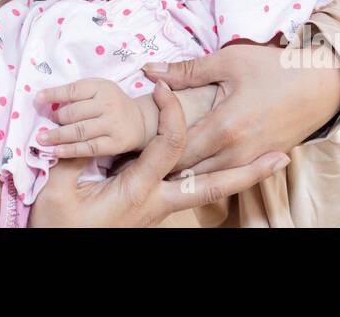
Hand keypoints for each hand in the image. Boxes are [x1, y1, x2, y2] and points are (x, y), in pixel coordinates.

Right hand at [27, 77, 289, 226]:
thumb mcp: (59, 191)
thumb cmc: (60, 226)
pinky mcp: (153, 208)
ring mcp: (159, 207)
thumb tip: (84, 132)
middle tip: (280, 157)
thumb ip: (73, 158)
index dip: (168, 112)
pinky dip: (214, 179)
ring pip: (206, 190)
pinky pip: (190, 191)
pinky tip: (225, 169)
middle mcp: (158, 200)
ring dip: (239, 178)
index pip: (167, 145)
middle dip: (247, 173)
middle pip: (211, 185)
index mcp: (138, 189)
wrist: (59, 253)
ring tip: (270, 162)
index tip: (163, 87)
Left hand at [35, 78, 149, 156]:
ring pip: (79, 131)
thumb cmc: (112, 103)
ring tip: (41, 139)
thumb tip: (49, 102)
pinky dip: (70, 150)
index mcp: (101, 87)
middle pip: (74, 113)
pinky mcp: (114, 143)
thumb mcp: (100, 90)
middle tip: (44, 125)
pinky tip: (56, 151)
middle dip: (56, 119)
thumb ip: (79, 93)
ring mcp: (112, 124)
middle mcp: (108, 104)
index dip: (53, 95)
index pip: (73, 90)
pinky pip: (88, 148)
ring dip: (57, 136)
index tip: (37, 99)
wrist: (141, 121)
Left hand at [141, 38, 339, 175]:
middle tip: (142, 148)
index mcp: (224, 128)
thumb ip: (186, 71)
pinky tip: (193, 157)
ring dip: (184, 168)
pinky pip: (226, 175)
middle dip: (164, 161)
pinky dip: (207, 169)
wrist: (322, 85)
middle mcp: (236, 153)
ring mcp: (250, 162)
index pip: (175, 150)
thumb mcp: (228, 62)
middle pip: (187, 170)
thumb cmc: (275, 68)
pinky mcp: (260, 163)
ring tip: (163, 153)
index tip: (137, 134)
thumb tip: (150, 72)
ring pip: (206, 178)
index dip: (152, 145)